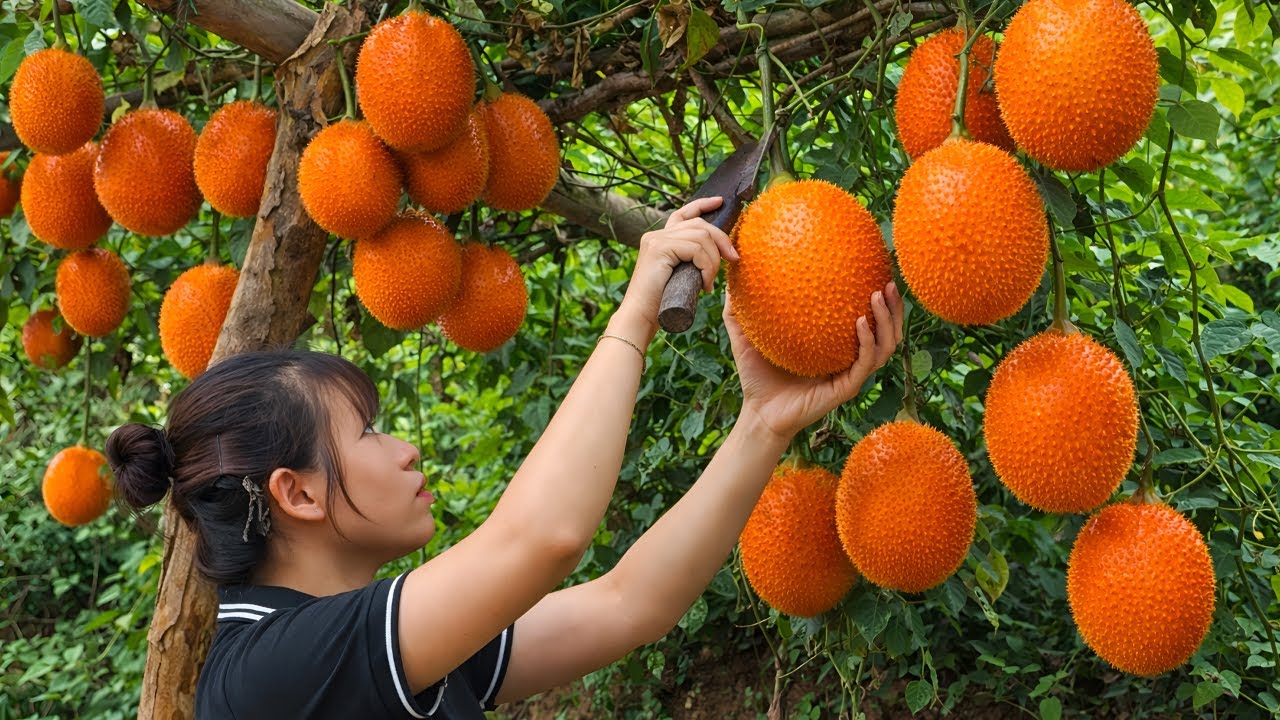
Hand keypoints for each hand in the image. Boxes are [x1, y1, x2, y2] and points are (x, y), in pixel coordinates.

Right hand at [613, 197, 738, 339]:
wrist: (641, 317)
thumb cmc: (662, 303)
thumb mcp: (682, 275)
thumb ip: (692, 260)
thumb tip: (721, 254)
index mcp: (661, 238)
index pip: (684, 213)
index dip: (703, 205)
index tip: (720, 202)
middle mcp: (657, 234)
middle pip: (700, 224)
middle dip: (722, 240)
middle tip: (733, 259)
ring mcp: (657, 240)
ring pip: (701, 237)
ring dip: (714, 261)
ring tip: (709, 282)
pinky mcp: (659, 248)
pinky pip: (696, 249)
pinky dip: (707, 267)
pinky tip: (704, 284)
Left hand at [726, 282, 904, 441]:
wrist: (758, 413)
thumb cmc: (757, 377)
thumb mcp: (747, 337)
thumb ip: (739, 309)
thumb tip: (729, 274)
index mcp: (836, 346)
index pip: (868, 320)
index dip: (879, 300)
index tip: (881, 272)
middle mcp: (849, 359)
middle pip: (886, 332)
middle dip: (893, 307)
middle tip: (890, 282)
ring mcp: (850, 374)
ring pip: (884, 347)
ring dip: (886, 320)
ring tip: (878, 295)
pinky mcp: (845, 388)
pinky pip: (864, 363)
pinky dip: (867, 342)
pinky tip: (860, 322)